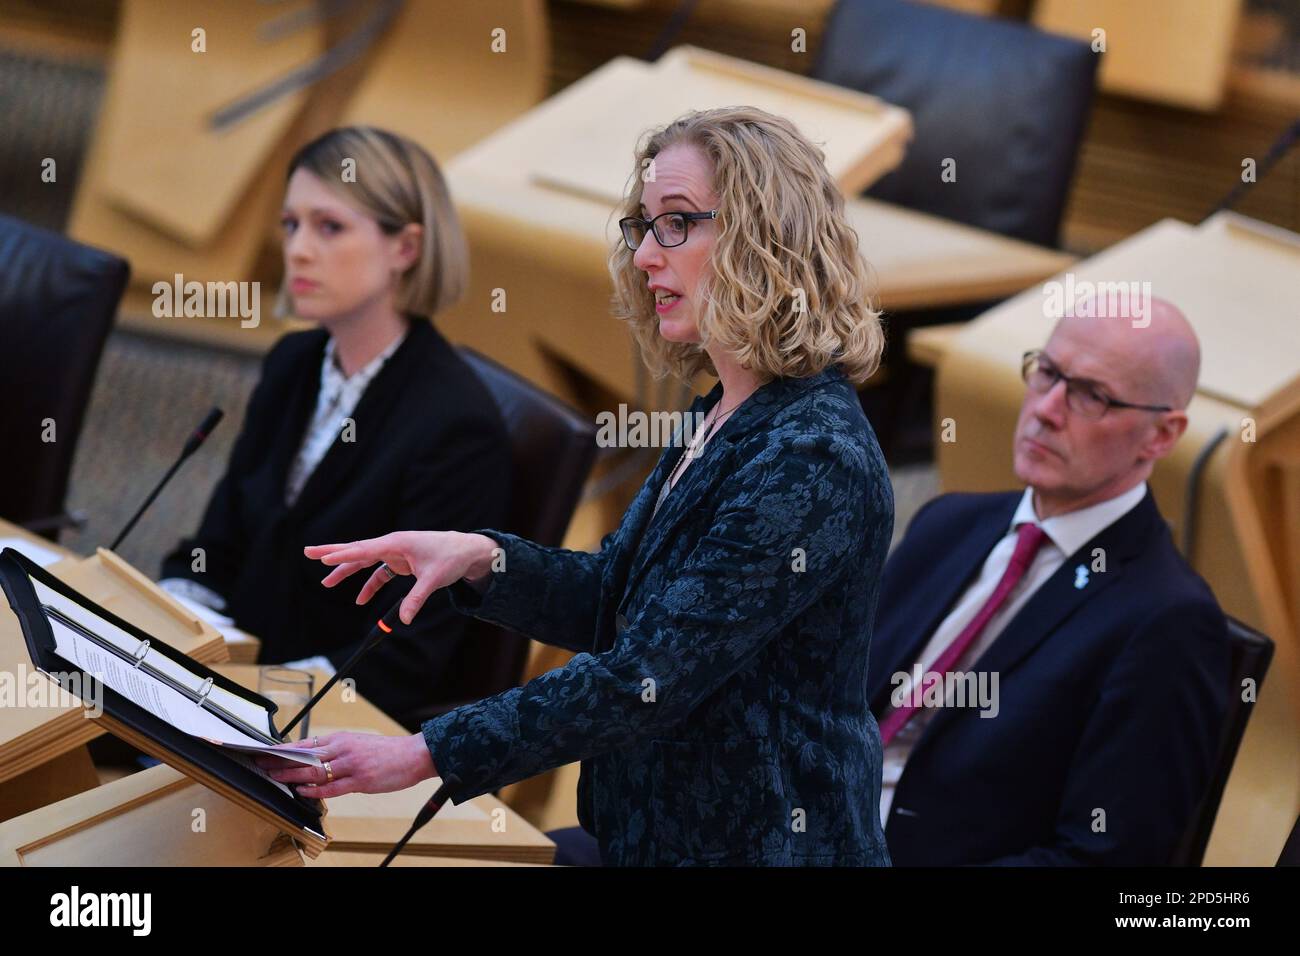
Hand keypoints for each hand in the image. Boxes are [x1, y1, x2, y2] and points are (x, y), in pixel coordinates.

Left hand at [254, 732, 436, 798]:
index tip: (265, 752)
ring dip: (291, 775)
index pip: (305, 743)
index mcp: (342, 739)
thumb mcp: (358, 744)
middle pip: (305, 756)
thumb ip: (336, 752)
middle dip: (280, 761)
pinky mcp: (361, 780)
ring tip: (274, 777)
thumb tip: (313, 760)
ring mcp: (351, 765)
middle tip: (261, 764)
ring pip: (315, 770)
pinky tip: (302, 791)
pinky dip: (314, 790)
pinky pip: (332, 787)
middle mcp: (344, 749)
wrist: (414, 754)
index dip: (283, 749)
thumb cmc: (386, 752)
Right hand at [305, 530, 497, 623]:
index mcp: (396, 543)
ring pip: (364, 561)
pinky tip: (360, 600)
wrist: (467, 550)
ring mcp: (395, 553)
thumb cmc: (451, 558)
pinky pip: (380, 573)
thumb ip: (417, 599)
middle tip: (308, 552)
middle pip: (357, 549)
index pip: (364, 549)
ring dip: (346, 571)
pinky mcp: (401, 562)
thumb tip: (405, 620)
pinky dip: (370, 585)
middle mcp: (392, 545)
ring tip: (326, 583)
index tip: (322, 558)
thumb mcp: (434, 580)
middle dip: (332, 552)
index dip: (342, 554)